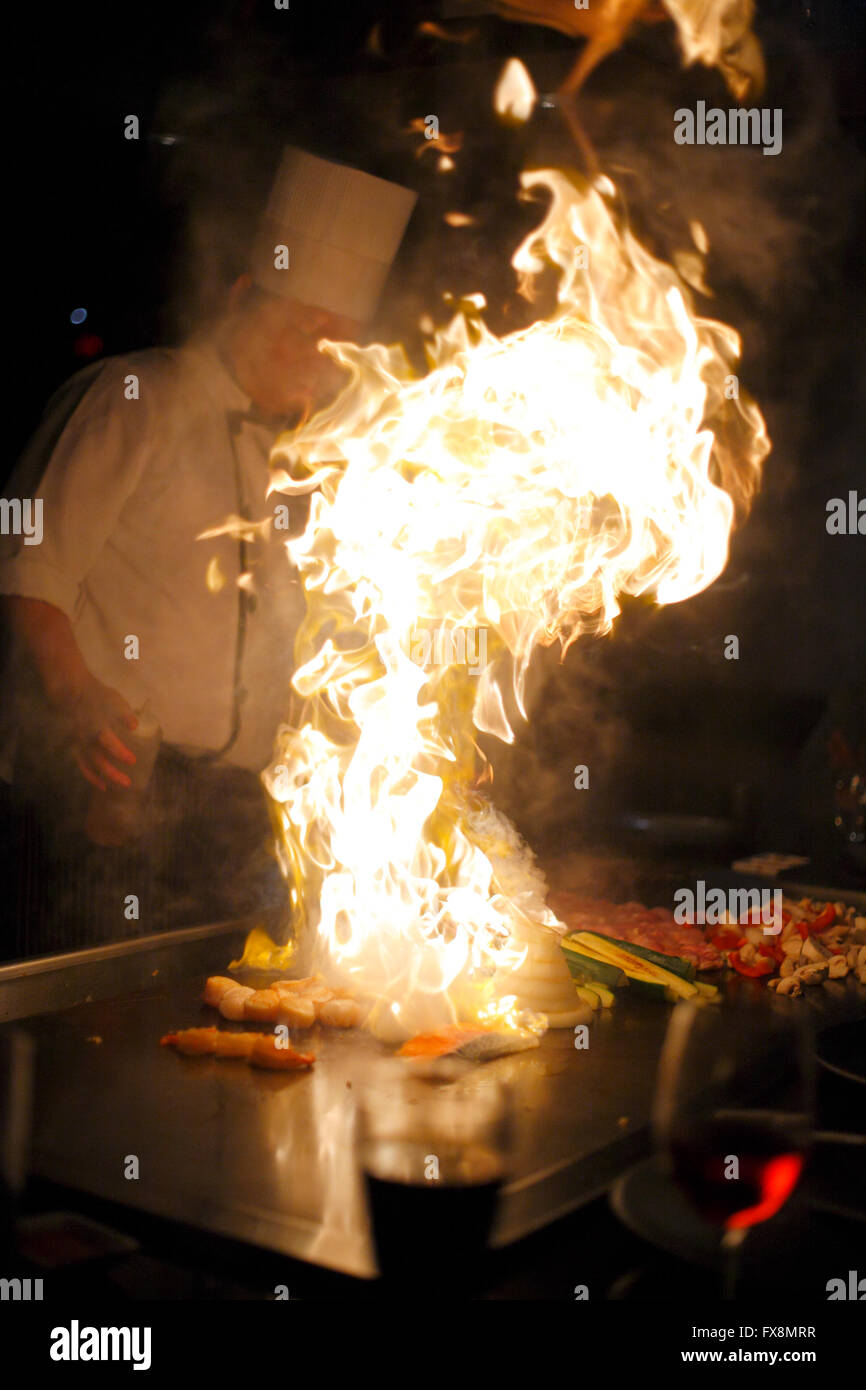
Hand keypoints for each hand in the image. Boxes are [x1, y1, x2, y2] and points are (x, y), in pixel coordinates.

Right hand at [57, 676, 138, 790]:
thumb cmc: (99, 697)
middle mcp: (85, 737)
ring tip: (118, 787)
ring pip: (90, 766)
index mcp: (95, 725)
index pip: (106, 741)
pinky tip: (103, 786)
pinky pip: (83, 766)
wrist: (75, 694)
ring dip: (103, 778)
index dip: (118, 752)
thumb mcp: (113, 700)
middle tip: (127, 782)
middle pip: (97, 759)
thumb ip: (124, 713)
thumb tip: (135, 725)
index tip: (132, 760)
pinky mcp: (77, 748)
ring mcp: (79, 744)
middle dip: (112, 773)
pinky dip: (92, 777)